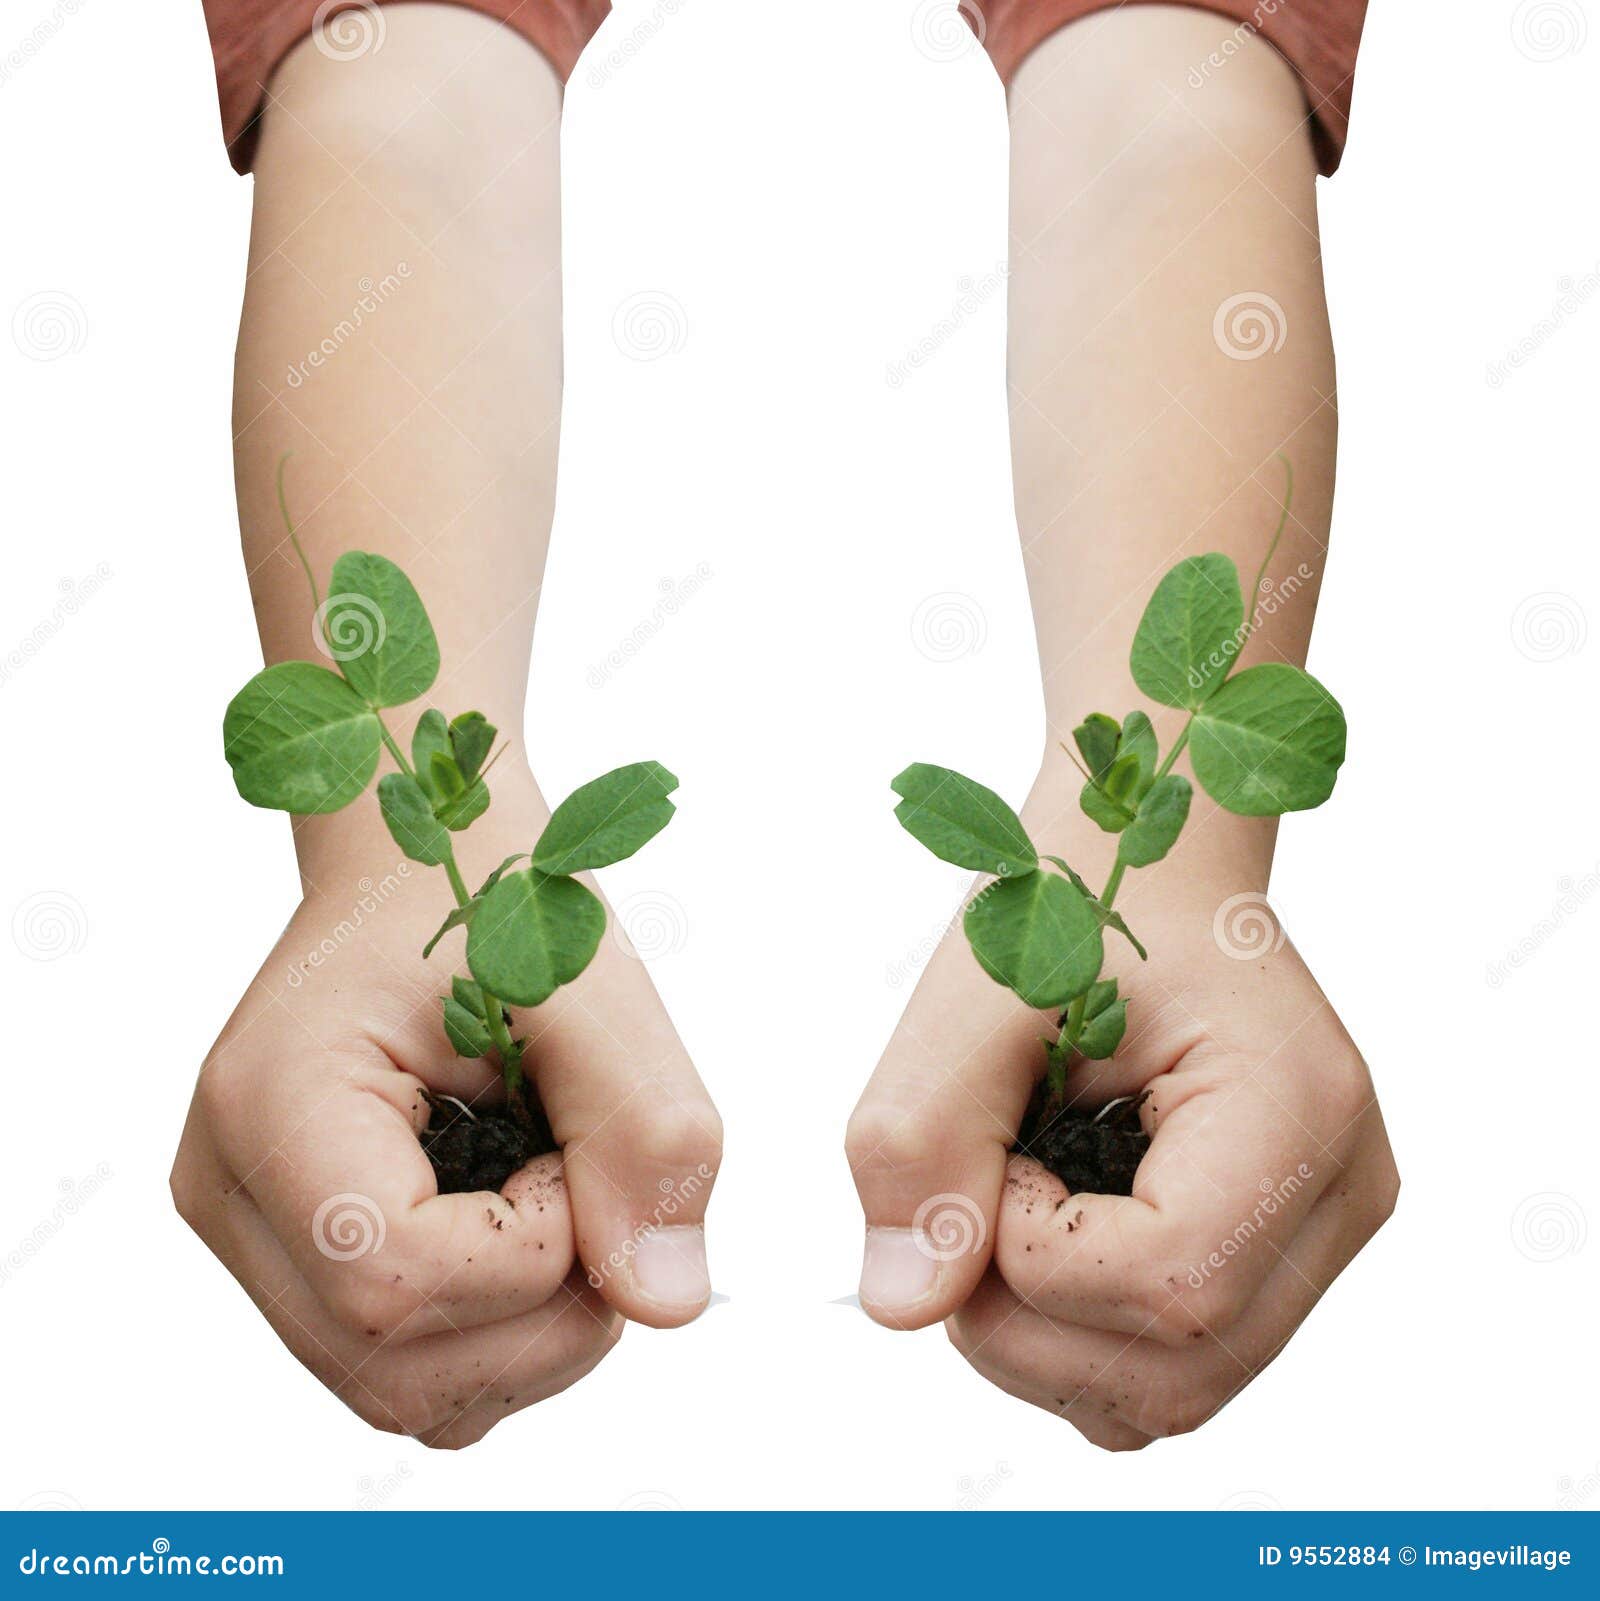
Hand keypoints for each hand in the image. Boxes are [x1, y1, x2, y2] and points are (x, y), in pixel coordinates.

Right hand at [171, 777, 722, 1447]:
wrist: (426, 864)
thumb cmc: (494, 898)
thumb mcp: (592, 985)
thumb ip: (646, 1131)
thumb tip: (666, 1303)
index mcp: (274, 1105)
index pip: (393, 1280)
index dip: (533, 1250)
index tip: (575, 1145)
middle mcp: (232, 1193)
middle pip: (397, 1370)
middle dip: (549, 1307)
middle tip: (586, 1171)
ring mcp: (253, 1238)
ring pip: (406, 1395)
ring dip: (534, 1329)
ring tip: (554, 1188)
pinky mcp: (296, 1260)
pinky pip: (407, 1371)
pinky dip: (500, 1332)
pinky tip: (523, 1226)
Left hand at [846, 773, 1397, 1449]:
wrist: (1146, 864)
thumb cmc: (1077, 902)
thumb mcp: (977, 990)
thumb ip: (923, 1136)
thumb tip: (901, 1305)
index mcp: (1298, 1106)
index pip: (1172, 1286)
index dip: (1035, 1257)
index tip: (998, 1153)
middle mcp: (1340, 1193)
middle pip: (1173, 1375)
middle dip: (1019, 1318)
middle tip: (981, 1185)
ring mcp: (1322, 1235)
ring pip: (1168, 1397)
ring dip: (1039, 1336)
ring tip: (1015, 1197)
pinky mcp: (1282, 1257)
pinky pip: (1172, 1372)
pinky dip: (1076, 1335)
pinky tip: (1053, 1229)